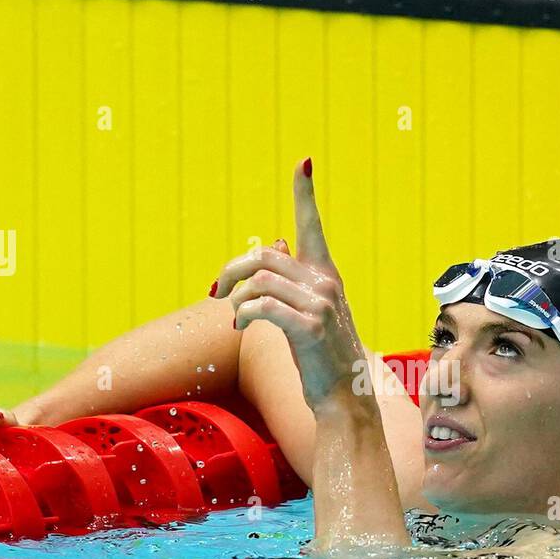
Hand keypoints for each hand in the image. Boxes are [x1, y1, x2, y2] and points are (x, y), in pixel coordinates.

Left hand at [210, 158, 365, 413]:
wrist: (344, 396)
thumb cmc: (321, 357)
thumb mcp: (307, 313)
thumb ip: (289, 282)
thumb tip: (270, 246)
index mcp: (325, 275)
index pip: (312, 226)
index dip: (305, 194)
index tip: (304, 162)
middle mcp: (326, 283)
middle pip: (264, 255)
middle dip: (231, 270)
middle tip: (216, 293)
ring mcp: (320, 305)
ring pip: (259, 280)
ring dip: (235, 297)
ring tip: (233, 316)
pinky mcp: (310, 327)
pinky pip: (262, 307)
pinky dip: (244, 315)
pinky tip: (242, 327)